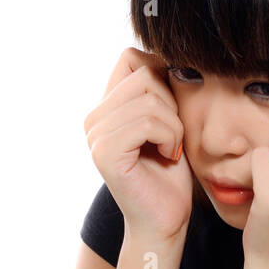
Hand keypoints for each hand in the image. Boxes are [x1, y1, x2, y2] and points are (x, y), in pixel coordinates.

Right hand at [84, 47, 192, 238]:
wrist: (167, 220)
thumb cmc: (172, 173)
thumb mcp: (169, 119)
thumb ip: (159, 87)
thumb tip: (168, 48)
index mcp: (105, 106)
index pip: (132, 57)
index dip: (162, 76)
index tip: (173, 112)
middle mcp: (93, 117)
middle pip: (143, 75)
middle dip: (172, 104)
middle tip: (173, 137)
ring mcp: (95, 135)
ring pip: (149, 98)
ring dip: (174, 124)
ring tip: (171, 148)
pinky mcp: (105, 153)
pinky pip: (147, 121)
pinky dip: (169, 137)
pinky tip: (167, 156)